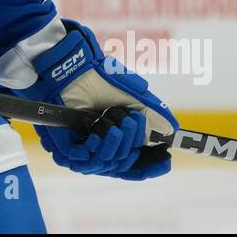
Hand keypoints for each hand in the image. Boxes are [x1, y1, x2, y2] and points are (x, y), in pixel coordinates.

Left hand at [19, 20, 177, 179]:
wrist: (75, 69)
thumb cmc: (101, 80)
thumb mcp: (133, 97)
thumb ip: (151, 115)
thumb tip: (171, 131)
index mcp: (116, 140)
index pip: (134, 165)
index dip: (152, 166)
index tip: (166, 161)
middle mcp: (100, 148)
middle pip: (123, 165)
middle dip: (132, 143)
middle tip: (130, 120)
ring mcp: (83, 149)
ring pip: (106, 164)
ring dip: (115, 143)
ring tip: (115, 121)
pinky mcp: (65, 147)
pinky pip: (83, 161)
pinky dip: (94, 149)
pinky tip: (97, 134)